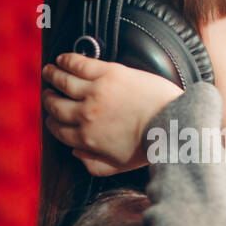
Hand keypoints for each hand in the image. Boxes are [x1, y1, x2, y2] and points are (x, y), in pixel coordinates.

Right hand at [41, 52, 184, 175]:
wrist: (176, 125)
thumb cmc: (154, 145)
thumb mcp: (121, 165)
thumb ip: (95, 164)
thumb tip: (76, 154)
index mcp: (87, 139)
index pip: (59, 130)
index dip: (53, 123)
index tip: (53, 117)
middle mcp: (85, 116)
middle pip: (56, 106)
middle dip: (50, 100)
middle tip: (49, 94)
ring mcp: (95, 93)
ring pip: (62, 81)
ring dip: (52, 76)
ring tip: (50, 72)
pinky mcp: (108, 73)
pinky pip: (78, 63)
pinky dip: (67, 60)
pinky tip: (62, 59)